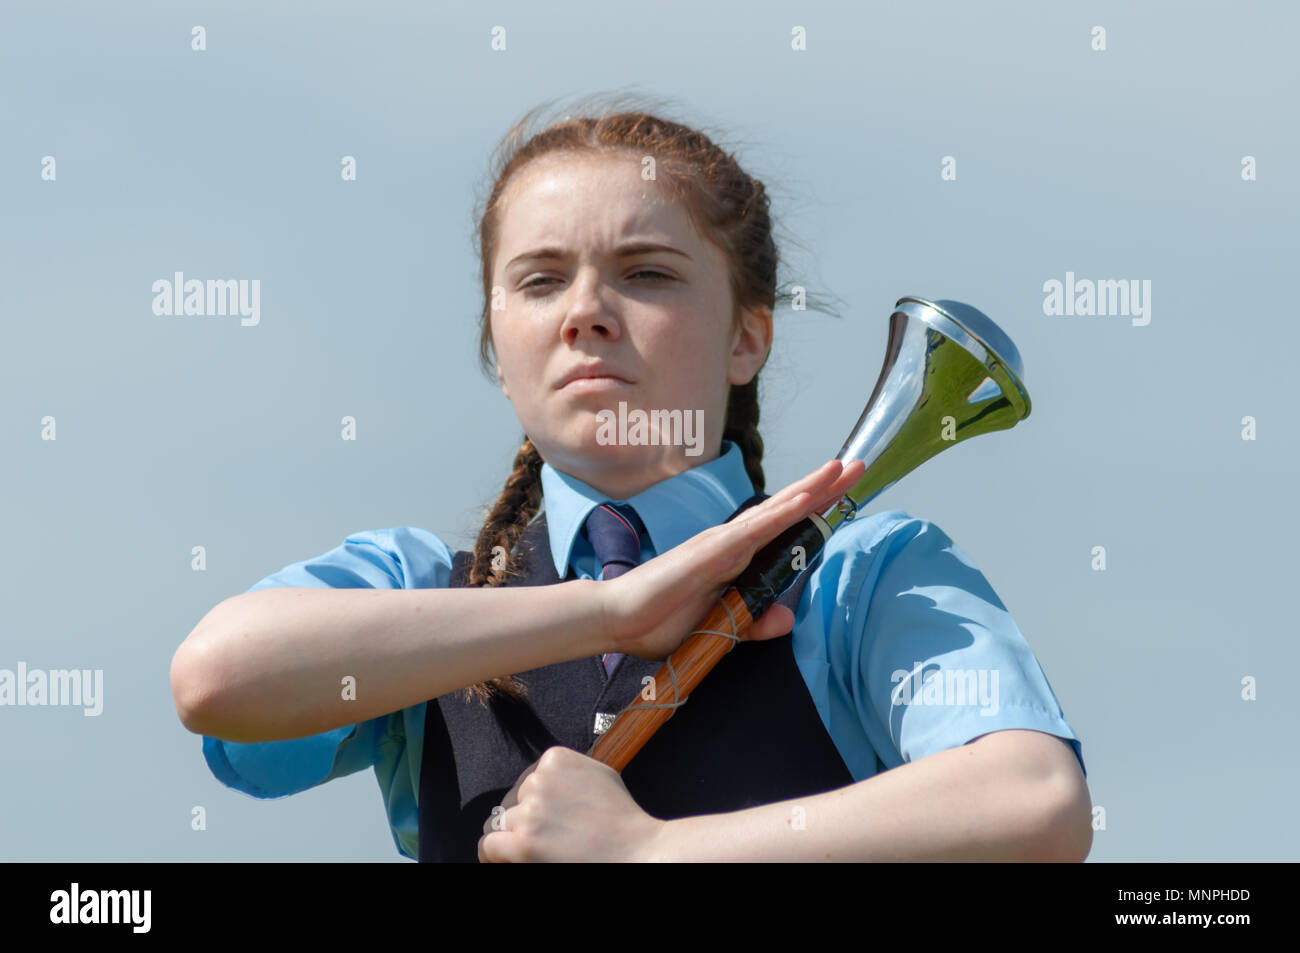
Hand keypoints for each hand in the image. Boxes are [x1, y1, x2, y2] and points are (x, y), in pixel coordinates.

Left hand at [477, 746, 665, 861]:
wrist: (640, 852)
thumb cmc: (623, 821)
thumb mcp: (597, 776)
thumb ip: (567, 774)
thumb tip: (535, 784)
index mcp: (555, 758)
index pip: (525, 781)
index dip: (532, 805)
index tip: (545, 822)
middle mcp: (539, 780)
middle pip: (511, 802)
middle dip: (523, 821)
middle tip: (546, 841)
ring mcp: (530, 811)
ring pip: (497, 823)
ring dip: (511, 839)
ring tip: (534, 853)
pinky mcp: (523, 843)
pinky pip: (487, 846)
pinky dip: (492, 856)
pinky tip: (509, 862)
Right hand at [597, 458, 864, 660]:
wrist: (619, 621)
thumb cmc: (662, 621)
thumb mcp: (722, 628)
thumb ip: (754, 622)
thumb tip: (788, 619)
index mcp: (737, 558)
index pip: (785, 528)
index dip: (816, 508)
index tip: (845, 491)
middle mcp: (733, 543)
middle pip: (787, 509)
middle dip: (824, 487)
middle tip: (858, 464)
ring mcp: (723, 544)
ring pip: (776, 511)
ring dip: (810, 489)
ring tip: (841, 468)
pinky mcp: (712, 553)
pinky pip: (754, 531)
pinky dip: (782, 514)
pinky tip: (807, 500)